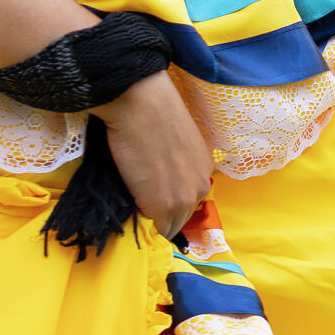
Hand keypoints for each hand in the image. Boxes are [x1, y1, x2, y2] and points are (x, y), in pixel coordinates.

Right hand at [96, 71, 211, 238]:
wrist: (141, 104)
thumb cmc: (153, 112)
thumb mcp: (175, 142)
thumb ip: (174, 165)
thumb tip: (158, 179)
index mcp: (204, 169)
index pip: (189, 201)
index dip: (169, 202)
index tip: (150, 198)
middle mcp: (201, 187)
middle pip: (182, 217)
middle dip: (162, 215)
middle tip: (139, 207)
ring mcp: (184, 199)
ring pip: (170, 226)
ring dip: (152, 221)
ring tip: (133, 209)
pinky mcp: (164, 207)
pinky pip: (156, 230)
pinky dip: (143, 226)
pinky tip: (130, 214)